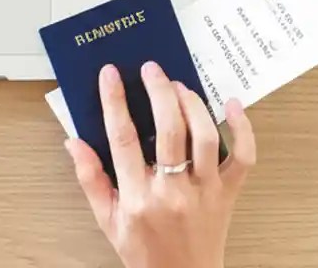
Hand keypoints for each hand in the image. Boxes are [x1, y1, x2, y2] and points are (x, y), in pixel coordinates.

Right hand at [65, 62, 256, 267]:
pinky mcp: (229, 193)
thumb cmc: (145, 252)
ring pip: (204, 137)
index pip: (123, 139)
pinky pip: (243, 156)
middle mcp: (172, 192)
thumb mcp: (107, 220)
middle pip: (168, 130)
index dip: (115, 101)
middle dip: (158, 91)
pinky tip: (231, 105)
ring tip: (179, 86)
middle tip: (151, 69)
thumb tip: (74, 142)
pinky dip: (242, 127)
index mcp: (137, 198)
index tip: (111, 75)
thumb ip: (90, 179)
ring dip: (192, 104)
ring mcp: (205, 192)